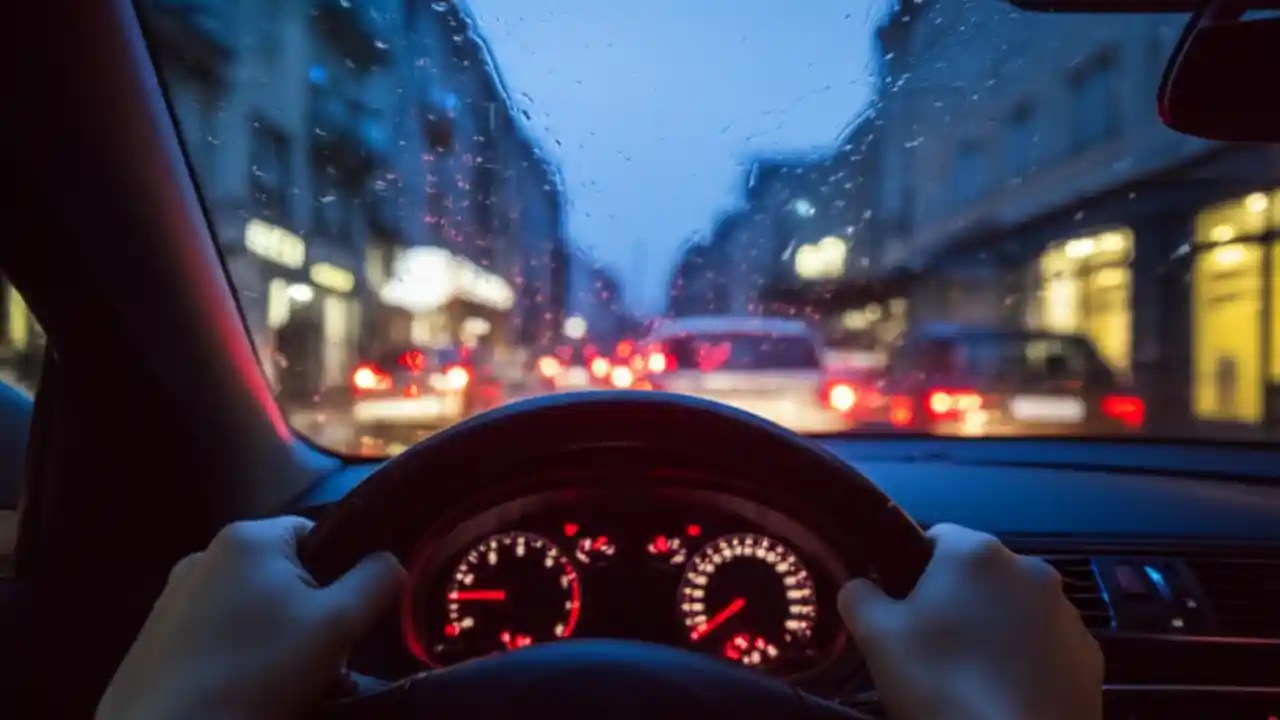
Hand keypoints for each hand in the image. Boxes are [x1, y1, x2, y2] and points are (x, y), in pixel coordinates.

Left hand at [97, 516, 405, 719]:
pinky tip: (248, 695)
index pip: (319, 536)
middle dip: (312, 619)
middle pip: (285, 578)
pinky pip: (218, 638)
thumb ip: (376, 581)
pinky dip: (241, 660)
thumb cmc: (258, 672)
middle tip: (327, 664)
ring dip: (279, 642)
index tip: (348, 623)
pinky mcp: (154, 641)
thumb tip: (390, 563)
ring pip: (252, 612)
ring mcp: (172, 599)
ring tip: (290, 687)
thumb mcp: (337, 625)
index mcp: (247, 538)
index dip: (344, 578)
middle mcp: (203, 557)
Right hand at [839, 523, 1102, 719]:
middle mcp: (1029, 568)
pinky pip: (1046, 645)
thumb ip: (860, 596)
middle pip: (979, 576)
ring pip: (1015, 609)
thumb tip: (862, 587)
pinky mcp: (1089, 655)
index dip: (914, 573)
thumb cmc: (941, 683)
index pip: (936, 539)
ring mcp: (1066, 613)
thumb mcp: (876, 637)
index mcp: (975, 552)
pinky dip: (1028, 660)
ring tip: (973, 678)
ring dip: (996, 629)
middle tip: (933, 650)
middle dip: (958, 602)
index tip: (905, 613)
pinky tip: (1007, 694)